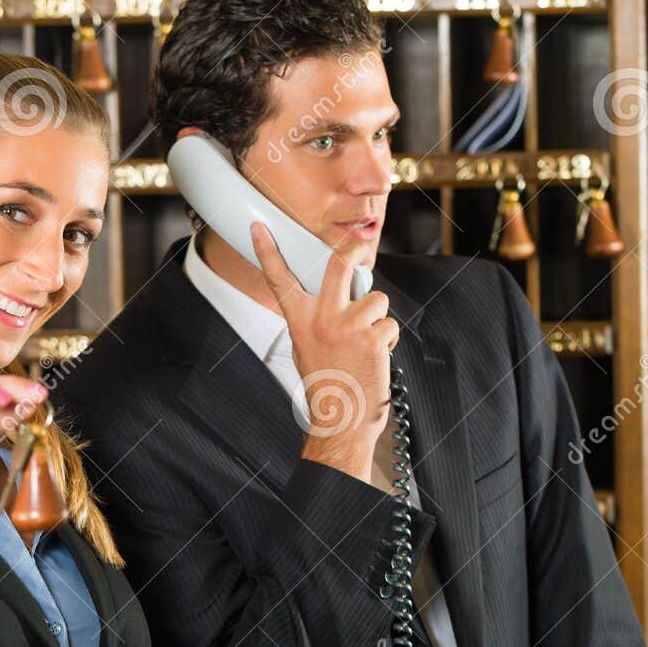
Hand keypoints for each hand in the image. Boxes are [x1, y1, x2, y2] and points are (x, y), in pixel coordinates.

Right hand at [250, 220, 397, 474]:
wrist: (342, 418)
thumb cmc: (326, 383)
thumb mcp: (306, 347)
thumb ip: (318, 318)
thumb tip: (343, 292)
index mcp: (300, 321)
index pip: (280, 280)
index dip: (267, 252)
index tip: (259, 228)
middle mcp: (322, 319)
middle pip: (339, 264)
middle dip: (353, 248)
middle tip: (359, 245)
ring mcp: (348, 326)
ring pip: (375, 298)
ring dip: (376, 317)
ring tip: (365, 342)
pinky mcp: (373, 337)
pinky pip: (389, 323)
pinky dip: (387, 339)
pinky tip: (375, 357)